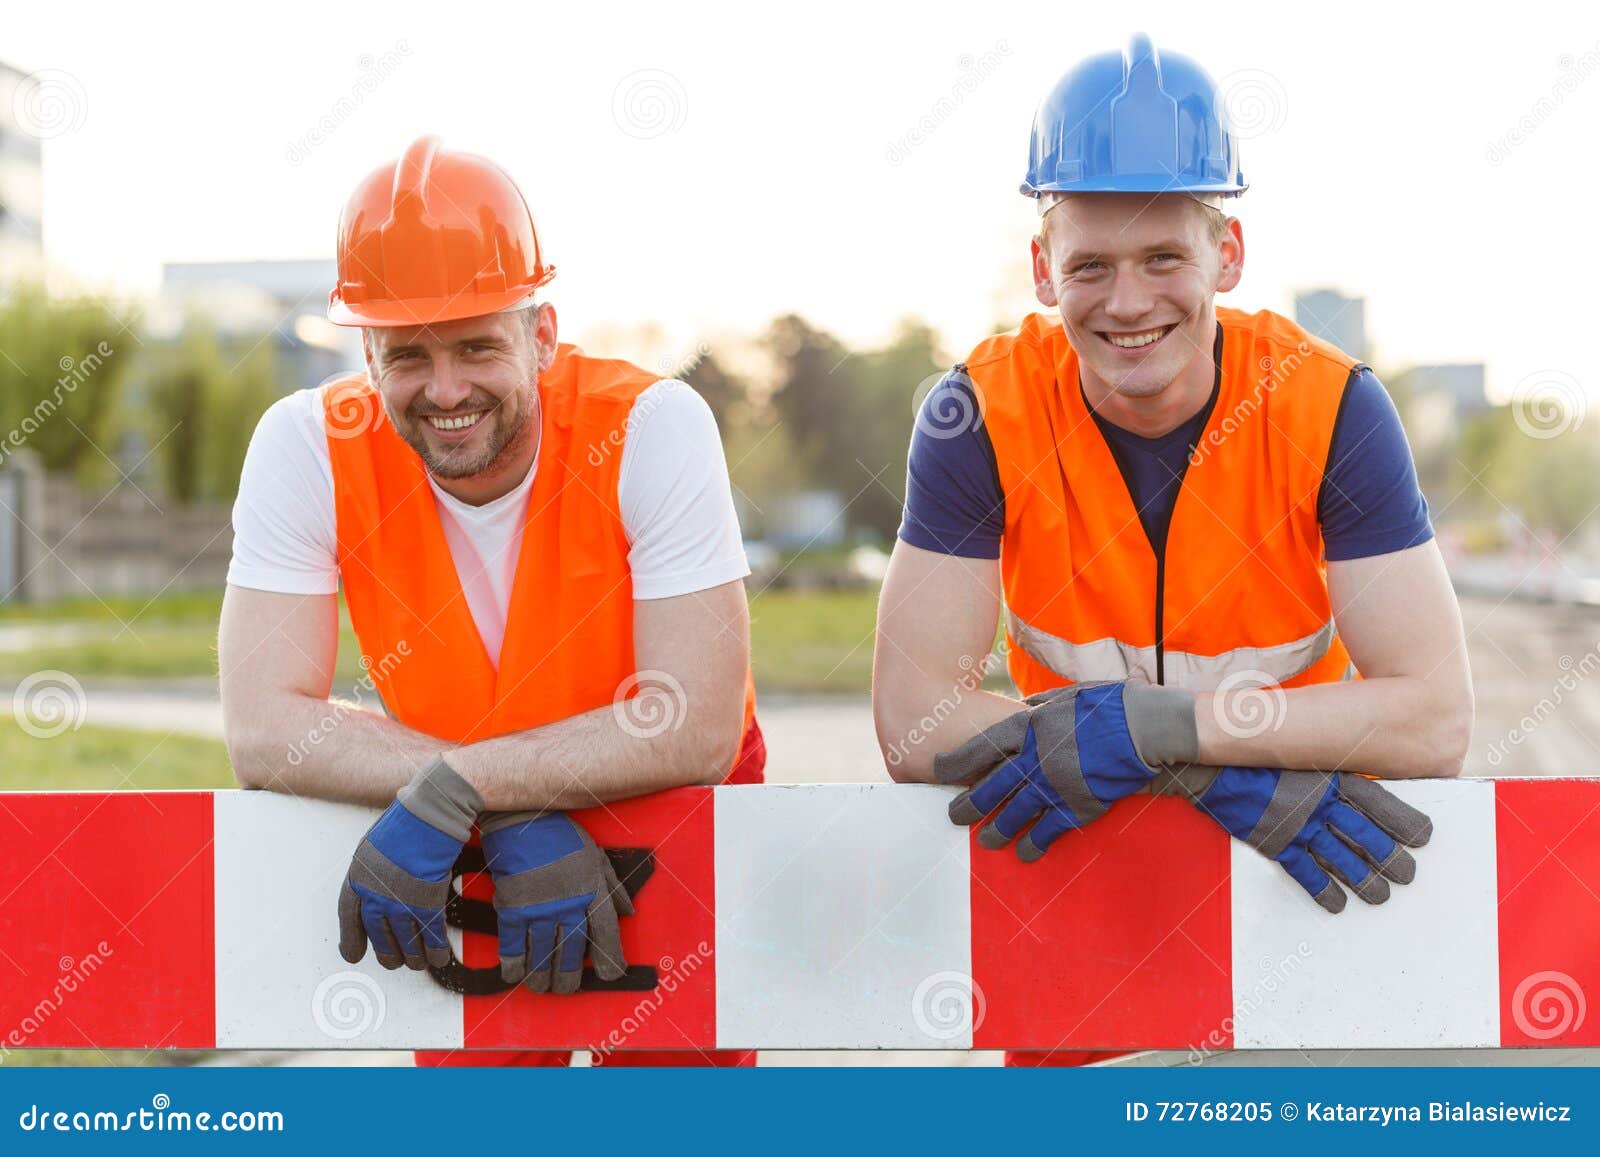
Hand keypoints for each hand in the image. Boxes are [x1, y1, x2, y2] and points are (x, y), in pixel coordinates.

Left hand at [338, 757, 481, 969]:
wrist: (428, 815)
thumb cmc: (406, 821)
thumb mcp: (376, 845)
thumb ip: (374, 871)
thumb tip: (380, 885)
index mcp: (358, 878)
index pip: (348, 918)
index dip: (350, 940)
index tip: (352, 956)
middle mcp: (374, 895)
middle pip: (379, 936)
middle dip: (388, 954)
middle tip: (394, 962)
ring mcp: (400, 901)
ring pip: (405, 942)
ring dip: (413, 957)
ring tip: (418, 964)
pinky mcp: (426, 903)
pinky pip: (430, 936)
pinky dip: (435, 950)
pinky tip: (438, 958)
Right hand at [480, 811, 633, 994]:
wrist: (522, 819)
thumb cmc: (561, 836)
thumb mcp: (595, 855)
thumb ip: (612, 885)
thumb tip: (629, 911)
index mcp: (593, 888)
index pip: (606, 930)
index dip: (610, 956)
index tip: (611, 975)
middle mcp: (570, 902)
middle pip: (572, 949)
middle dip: (569, 975)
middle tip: (566, 988)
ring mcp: (541, 906)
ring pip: (544, 953)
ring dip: (542, 975)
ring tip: (541, 987)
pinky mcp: (513, 907)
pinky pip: (514, 945)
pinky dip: (514, 963)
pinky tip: (515, 974)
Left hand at [933, 681, 1197, 860]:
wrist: (1147, 728)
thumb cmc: (1111, 705)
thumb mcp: (1069, 695)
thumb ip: (1041, 706)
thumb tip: (1023, 709)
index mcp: (1029, 726)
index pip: (981, 748)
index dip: (956, 762)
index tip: (937, 771)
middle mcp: (1034, 757)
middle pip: (990, 785)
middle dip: (968, 804)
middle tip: (953, 815)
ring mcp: (1054, 785)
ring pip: (1014, 813)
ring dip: (996, 830)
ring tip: (984, 841)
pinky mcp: (1077, 806)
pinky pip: (1048, 831)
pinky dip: (1034, 844)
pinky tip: (1024, 854)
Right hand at [1154, 765, 1432, 912]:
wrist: (1214, 767)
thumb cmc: (1259, 758)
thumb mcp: (1301, 755)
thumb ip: (1329, 775)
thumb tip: (1359, 792)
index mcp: (1330, 777)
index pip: (1378, 803)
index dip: (1404, 822)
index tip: (1425, 838)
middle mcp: (1320, 804)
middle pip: (1366, 836)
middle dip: (1391, 858)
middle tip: (1408, 876)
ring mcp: (1298, 825)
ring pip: (1342, 858)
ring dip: (1364, 880)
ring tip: (1380, 897)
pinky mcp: (1276, 843)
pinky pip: (1305, 872)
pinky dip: (1322, 890)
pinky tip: (1337, 903)